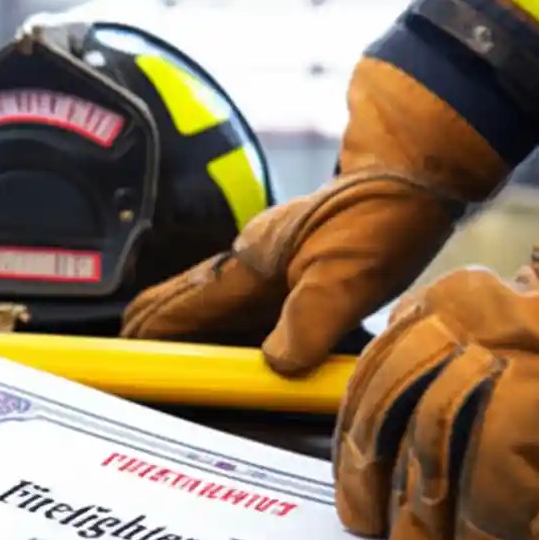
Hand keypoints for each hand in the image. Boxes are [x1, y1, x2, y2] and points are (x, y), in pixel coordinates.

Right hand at [122, 58, 507, 375]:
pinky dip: (234, 333)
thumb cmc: (382, 215)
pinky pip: (252, 308)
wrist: (417, 171)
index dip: (149, 333)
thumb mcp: (347, 274)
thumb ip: (307, 322)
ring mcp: (273, 262)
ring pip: (218, 308)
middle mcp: (251, 263)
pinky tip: (248, 351)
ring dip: (196, 336)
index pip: (179, 304)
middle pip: (188, 305)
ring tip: (180, 367)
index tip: (121, 355)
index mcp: (249, 263)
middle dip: (159, 334)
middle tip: (138, 366)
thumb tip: (272, 366)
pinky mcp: (298, 267)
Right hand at [333, 231, 538, 539]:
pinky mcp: (427, 304)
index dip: (488, 535)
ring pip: (390, 398)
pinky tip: (350, 455)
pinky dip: (356, 416)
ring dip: (367, 468)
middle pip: (436, 436)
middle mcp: (499, 343)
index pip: (507, 468)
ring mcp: (455, 317)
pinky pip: (375, 363)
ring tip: (362, 516)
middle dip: (418, 509)